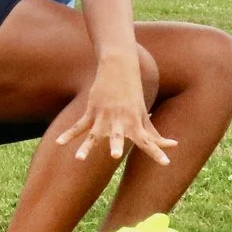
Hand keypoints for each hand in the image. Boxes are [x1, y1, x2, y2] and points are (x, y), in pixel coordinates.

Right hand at [54, 51, 174, 165]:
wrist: (119, 68)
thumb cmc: (134, 95)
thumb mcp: (144, 114)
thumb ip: (155, 134)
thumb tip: (173, 145)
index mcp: (135, 122)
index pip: (148, 141)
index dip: (157, 152)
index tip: (166, 163)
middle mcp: (119, 120)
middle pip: (117, 135)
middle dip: (115, 144)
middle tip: (115, 155)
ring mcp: (103, 115)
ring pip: (93, 134)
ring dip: (86, 147)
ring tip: (79, 159)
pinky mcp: (91, 111)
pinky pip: (78, 125)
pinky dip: (68, 135)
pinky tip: (58, 143)